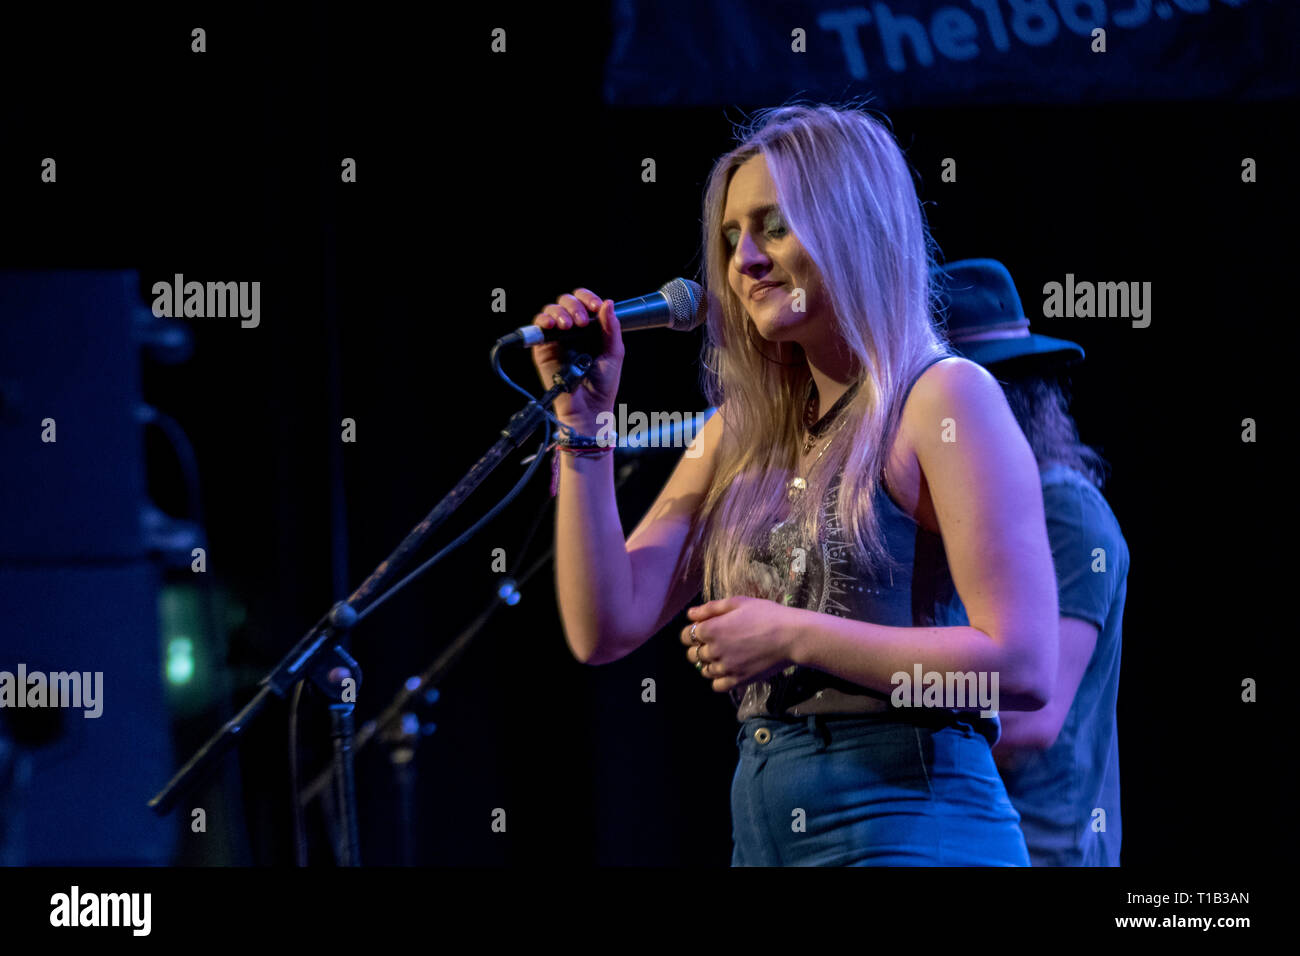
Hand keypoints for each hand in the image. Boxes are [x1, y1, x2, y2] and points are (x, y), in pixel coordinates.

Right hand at [528, 288, 624, 432]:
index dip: (588, 299)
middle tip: (581, 323)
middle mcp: (573, 331)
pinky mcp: (543, 349)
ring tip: (567, 326)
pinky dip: (543, 320)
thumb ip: (611, 328)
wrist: (590, 406)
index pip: (585, 303)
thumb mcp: (614, 352)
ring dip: (559, 312)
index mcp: (591, 328)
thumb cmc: (604, 384)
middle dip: (574, 306)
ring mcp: (557, 338)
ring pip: (551, 310)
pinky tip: (551, 325)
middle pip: (567, 302)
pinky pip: (538, 327)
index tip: (595, 306)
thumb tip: (608, 303)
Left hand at [680, 596, 800, 692]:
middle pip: (692, 654)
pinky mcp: (738, 680)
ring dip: (709, 663)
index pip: (686, 636)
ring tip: (726, 654)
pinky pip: (717, 685)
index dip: (692, 632)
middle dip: (699, 647)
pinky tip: (729, 669)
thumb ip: (710, 608)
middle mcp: (713, 651)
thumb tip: (691, 614)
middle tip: (716, 641)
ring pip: (704, 670)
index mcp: (711, 630)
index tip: (703, 629)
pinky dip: (719, 679)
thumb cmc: (766, 615)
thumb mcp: (738, 603)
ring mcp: (725, 668)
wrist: (791, 636)